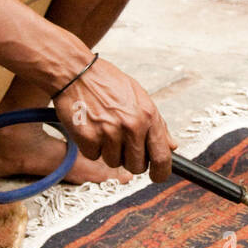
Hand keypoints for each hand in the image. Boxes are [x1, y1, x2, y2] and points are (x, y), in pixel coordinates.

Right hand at [51, 56, 177, 180]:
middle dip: (130, 160)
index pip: (162, 156)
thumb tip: (171, 146)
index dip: (161, 172)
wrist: (76, 72)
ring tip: (104, 128)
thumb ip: (157, 124)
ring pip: (114, 162)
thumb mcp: (140, 97)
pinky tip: (91, 127)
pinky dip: (91, 146)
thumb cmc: (108, 82)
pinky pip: (94, 156)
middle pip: (137, 166)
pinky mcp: (88, 138)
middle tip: (121, 143)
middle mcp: (131, 126)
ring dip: (109, 151)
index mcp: (148, 116)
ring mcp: (109, 133)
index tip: (157, 176)